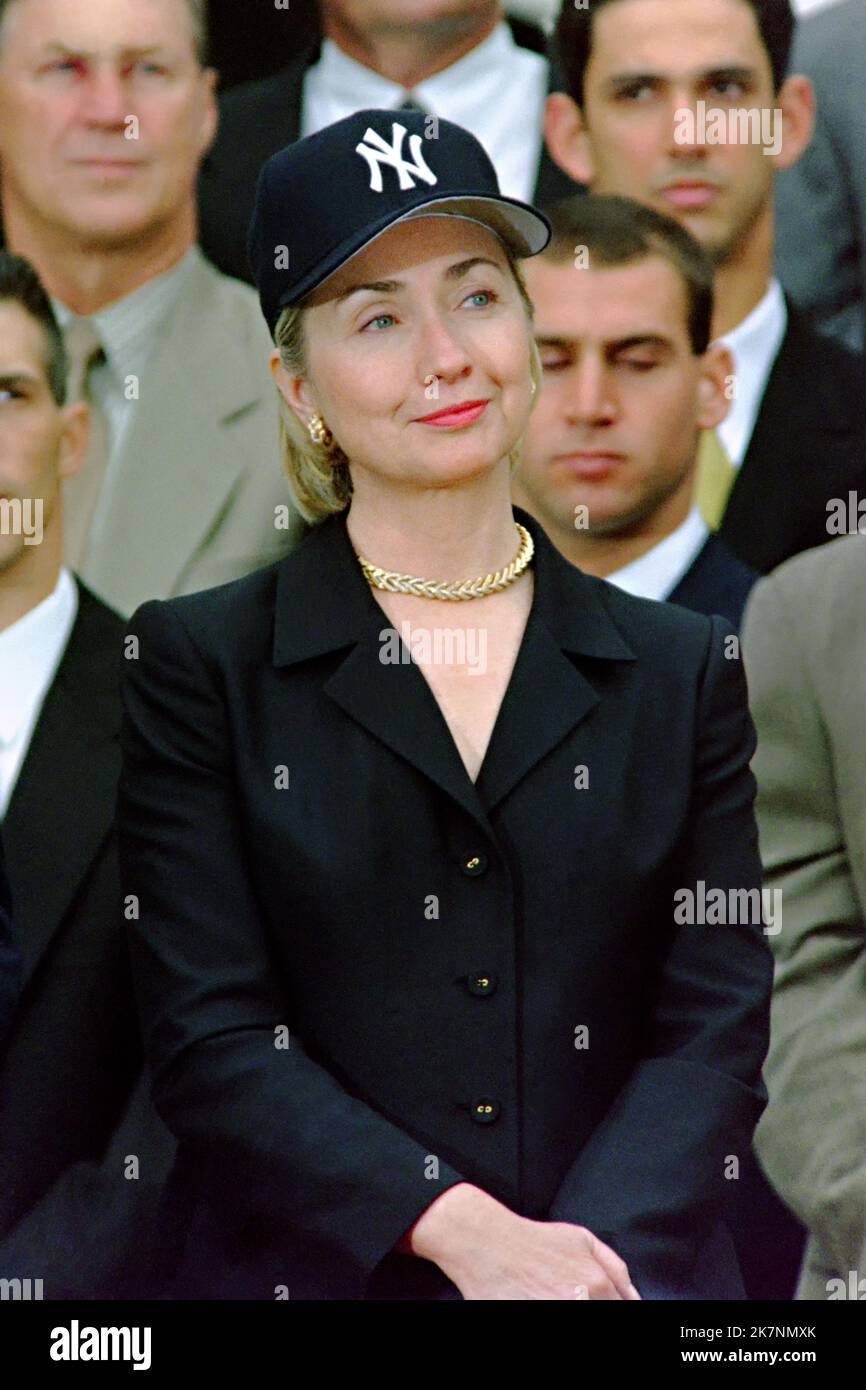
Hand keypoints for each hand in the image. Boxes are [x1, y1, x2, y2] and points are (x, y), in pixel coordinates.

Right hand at [410, 1183, 640, 1300]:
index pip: (621, 1310)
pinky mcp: (529, 1319)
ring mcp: (557, 1310)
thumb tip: (635, 1297)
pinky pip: (557, 1330)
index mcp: (598, 1285)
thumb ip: (615, 1269)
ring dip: (568, 1307)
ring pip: (580, 1323)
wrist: (485, 1240)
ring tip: (550, 1296)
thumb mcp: (581, 1239)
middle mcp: (581, 1302)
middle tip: (569, 1296)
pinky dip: (547, 1307)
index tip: (599, 1303)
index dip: (613, 1308)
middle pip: (604, 1317)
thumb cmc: (531, 1240)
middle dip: (591, 1308)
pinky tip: (538, 1300)